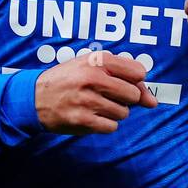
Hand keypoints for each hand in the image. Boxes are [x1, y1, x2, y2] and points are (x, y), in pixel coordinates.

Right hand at [33, 49, 158, 134]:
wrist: (34, 97)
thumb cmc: (69, 79)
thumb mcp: (92, 67)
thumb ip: (126, 78)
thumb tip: (153, 102)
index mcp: (96, 60)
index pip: (138, 72)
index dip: (135, 80)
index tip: (123, 82)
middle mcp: (92, 78)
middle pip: (134, 94)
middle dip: (126, 98)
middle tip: (108, 95)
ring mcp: (87, 100)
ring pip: (124, 113)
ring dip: (115, 112)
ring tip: (96, 105)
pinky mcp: (82, 120)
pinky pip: (112, 127)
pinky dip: (105, 124)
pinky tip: (92, 116)